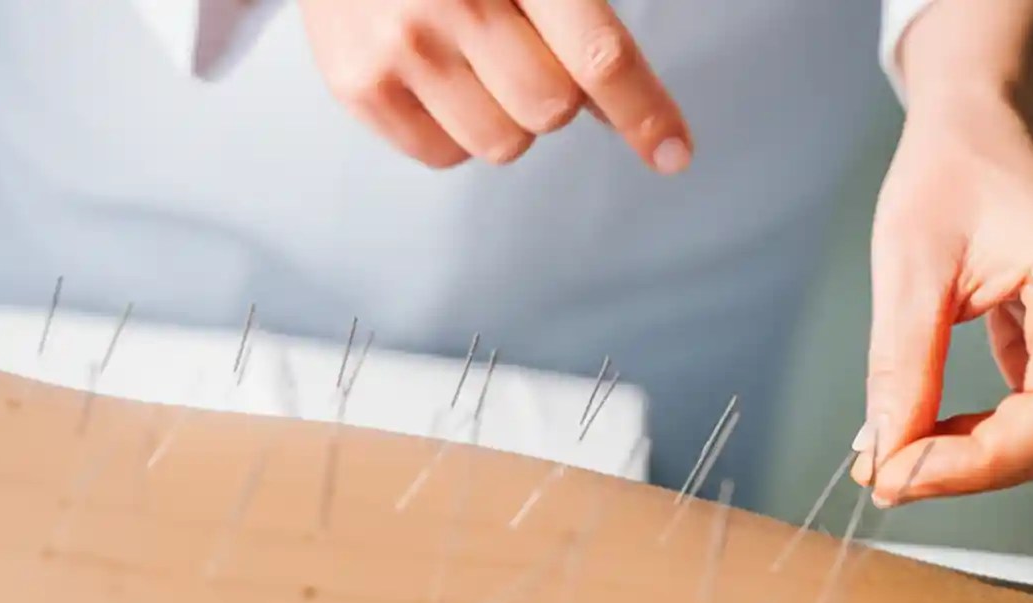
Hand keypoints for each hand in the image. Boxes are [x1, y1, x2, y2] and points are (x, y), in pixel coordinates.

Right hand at [298, 0, 691, 170]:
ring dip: (504, 115)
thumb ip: (577, 13)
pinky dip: (455, 128)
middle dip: (553, 90)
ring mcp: (399, 48)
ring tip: (469, 56)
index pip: (597, 54)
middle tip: (519, 44)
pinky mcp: (358, 86)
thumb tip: (617, 100)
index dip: (644, 111)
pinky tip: (435, 73)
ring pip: (501, 144)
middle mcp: (453, 1)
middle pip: (552, 111)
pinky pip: (445, 157)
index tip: (674, 153)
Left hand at [852, 2, 1032, 506]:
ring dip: (978, 456)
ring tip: (900, 452)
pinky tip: (933, 426)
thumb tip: (885, 455)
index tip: (897, 477)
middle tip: (886, 476)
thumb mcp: (908, 265)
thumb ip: (901, 367)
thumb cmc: (950, 172)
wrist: (979, 132)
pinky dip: (989, 431)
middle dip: (971, 468)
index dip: (974, 464)